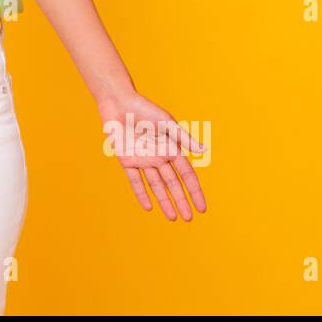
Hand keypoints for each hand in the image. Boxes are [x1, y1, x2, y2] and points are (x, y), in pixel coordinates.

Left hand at [95, 88, 207, 220]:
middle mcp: (159, 157)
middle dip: (181, 201)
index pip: (187, 175)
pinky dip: (141, 193)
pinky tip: (149, 207)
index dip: (194, 191)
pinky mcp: (127, 160)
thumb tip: (203, 150)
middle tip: (189, 219)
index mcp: (172, 148)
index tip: (202, 208)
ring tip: (173, 218)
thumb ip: (183, 138)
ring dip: (165, 201)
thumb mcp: (167, 122)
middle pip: (173, 184)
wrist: (118, 103)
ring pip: (157, 186)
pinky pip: (136, 181)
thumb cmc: (145, 109)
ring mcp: (143, 160)